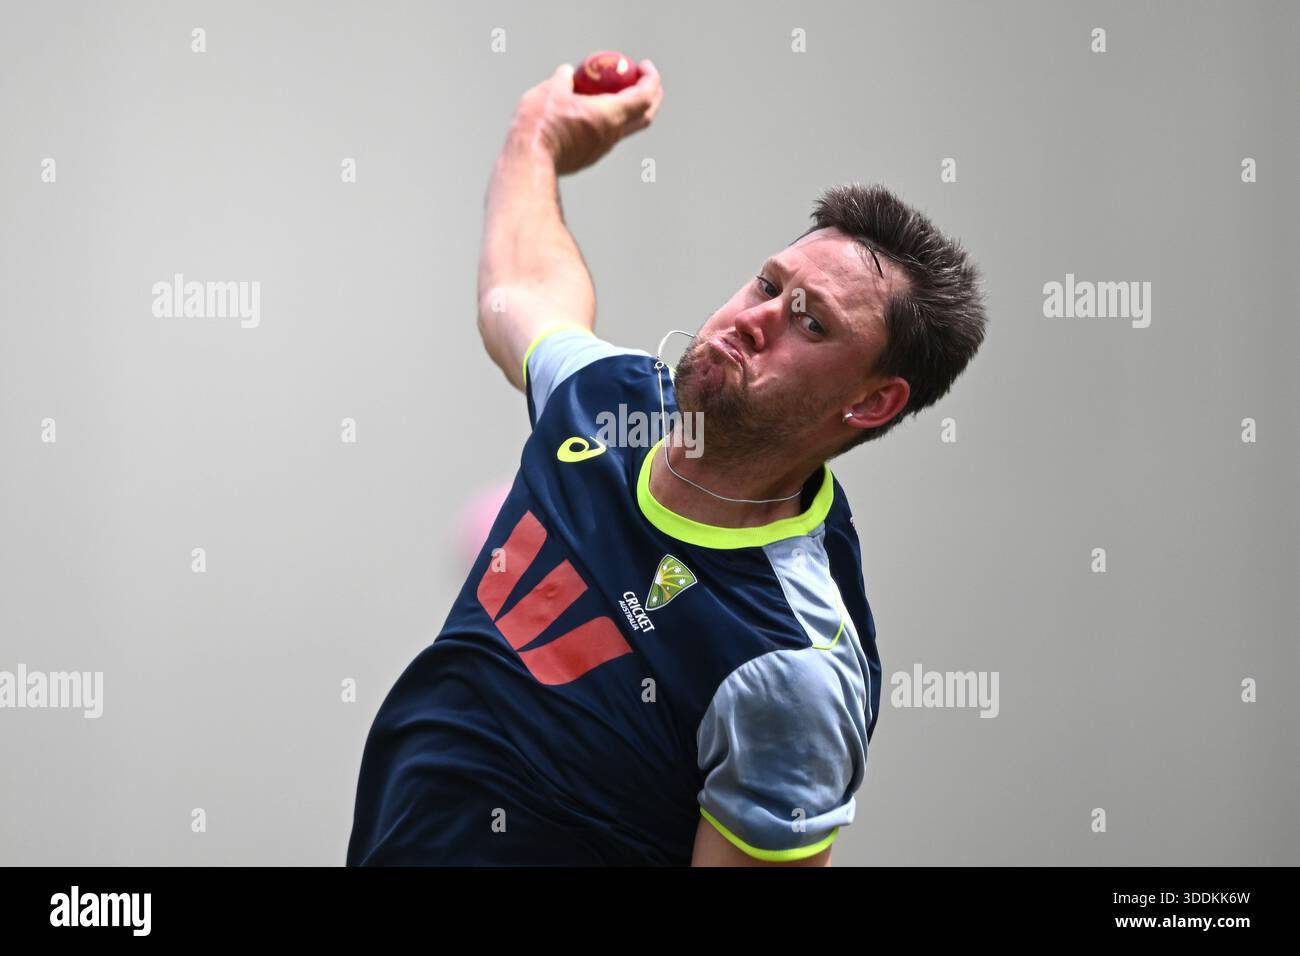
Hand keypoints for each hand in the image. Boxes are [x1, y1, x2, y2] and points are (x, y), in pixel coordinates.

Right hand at [511, 59, 662, 175]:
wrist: (529, 160)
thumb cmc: (541, 123)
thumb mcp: (551, 90)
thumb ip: (563, 78)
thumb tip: (567, 72)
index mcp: (610, 115)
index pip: (645, 96)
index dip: (651, 78)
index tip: (643, 66)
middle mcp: (612, 135)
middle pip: (644, 116)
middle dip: (650, 96)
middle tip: (641, 81)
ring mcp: (601, 149)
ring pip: (624, 129)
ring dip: (626, 110)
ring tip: (610, 94)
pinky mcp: (588, 158)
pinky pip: (605, 137)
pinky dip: (606, 121)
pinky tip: (587, 113)